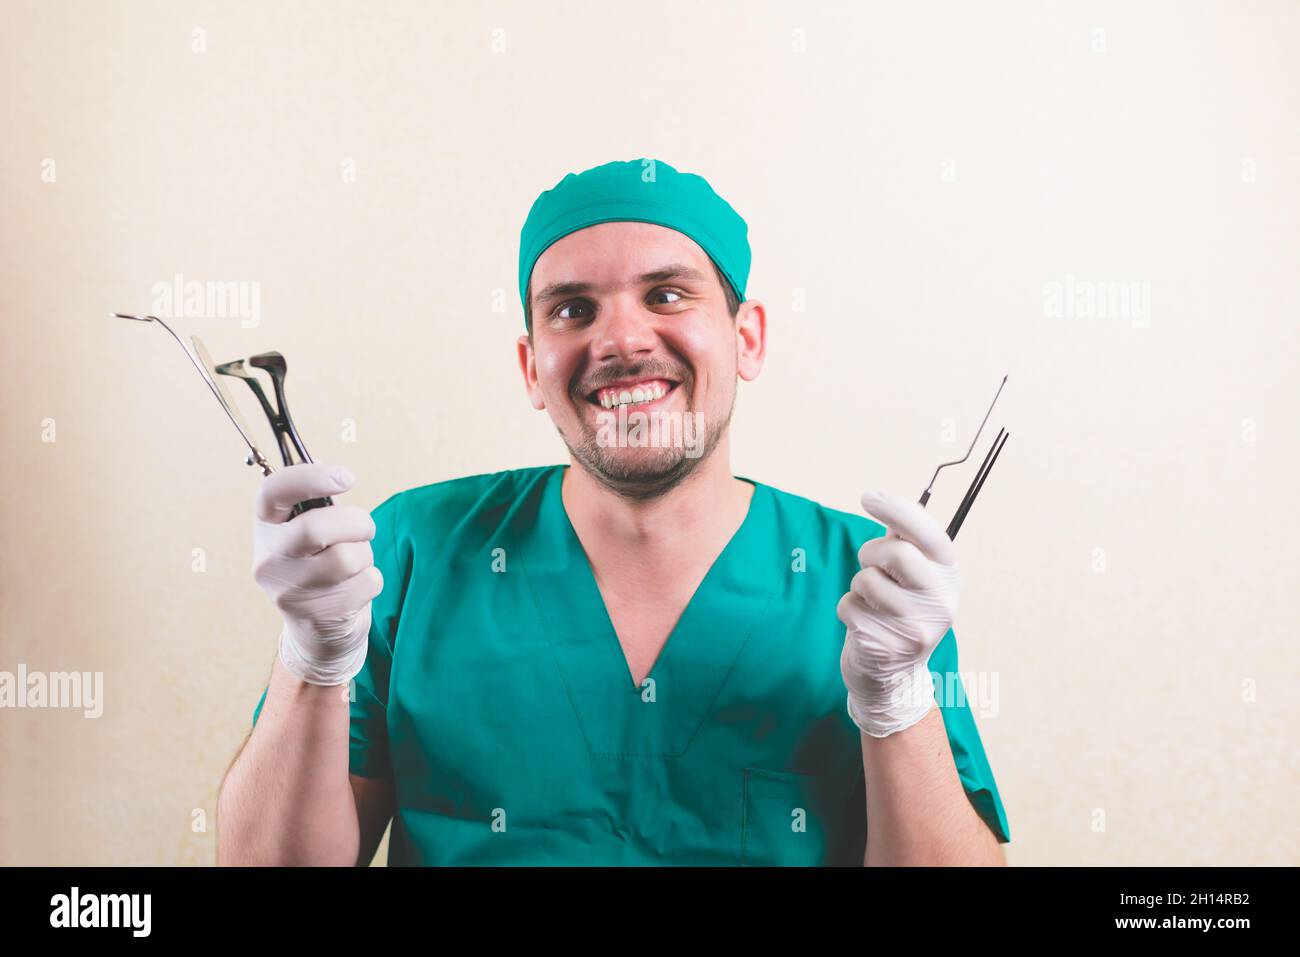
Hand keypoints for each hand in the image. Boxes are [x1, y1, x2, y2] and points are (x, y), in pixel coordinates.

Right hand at [251, 462, 383, 685]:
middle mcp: (269, 558)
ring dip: (365, 554)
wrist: (317, 629)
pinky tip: (355, 587)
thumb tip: (328, 465)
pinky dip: (372, 580)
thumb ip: (317, 502)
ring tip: (356, 561)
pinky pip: (366, 582)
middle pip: (315, 528)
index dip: (310, 476)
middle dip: (356, 522)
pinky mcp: (317, 616)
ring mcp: (290, 590)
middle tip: (364, 527)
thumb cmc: (318, 564)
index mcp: (266, 527)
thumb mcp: (307, 530)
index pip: (273, 491)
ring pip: (346, 557)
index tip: (346, 478)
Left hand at [836, 490, 960, 736]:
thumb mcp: (913, 579)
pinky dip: (848, 609)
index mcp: (948, 577)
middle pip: (896, 553)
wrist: (894, 678)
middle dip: (872, 553)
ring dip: (858, 586)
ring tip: (872, 603)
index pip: (930, 535)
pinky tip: (864, 625)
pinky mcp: (887, 647)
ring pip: (866, 580)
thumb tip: (889, 508)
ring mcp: (916, 628)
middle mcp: (940, 602)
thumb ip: (904, 544)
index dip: (899, 510)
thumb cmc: (899, 613)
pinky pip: (849, 606)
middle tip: (872, 565)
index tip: (869, 496)